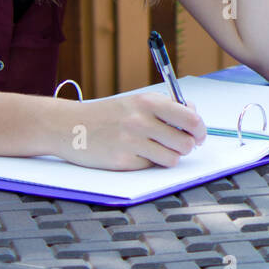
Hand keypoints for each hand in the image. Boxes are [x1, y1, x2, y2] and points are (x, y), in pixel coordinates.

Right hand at [55, 91, 206, 169]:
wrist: (68, 126)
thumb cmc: (107, 114)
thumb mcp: (136, 101)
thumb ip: (166, 107)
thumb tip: (194, 116)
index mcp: (148, 101)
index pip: (191, 118)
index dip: (200, 130)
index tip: (199, 135)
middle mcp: (141, 120)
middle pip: (186, 142)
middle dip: (187, 146)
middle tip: (179, 145)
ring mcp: (132, 142)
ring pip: (173, 158)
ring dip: (169, 156)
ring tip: (157, 149)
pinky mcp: (123, 162)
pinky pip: (152, 167)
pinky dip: (149, 163)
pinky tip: (136, 154)